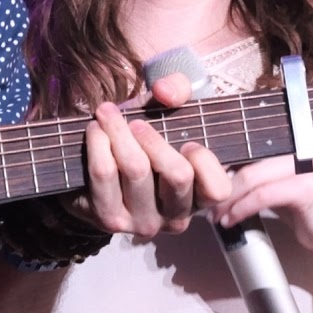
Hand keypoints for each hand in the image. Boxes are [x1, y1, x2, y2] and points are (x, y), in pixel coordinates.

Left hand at [64, 72, 231, 237]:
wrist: (95, 172)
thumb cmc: (142, 140)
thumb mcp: (167, 112)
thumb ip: (177, 90)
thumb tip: (165, 91)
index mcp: (198, 196)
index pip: (218, 190)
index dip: (205, 162)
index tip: (188, 142)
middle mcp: (176, 216)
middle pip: (177, 175)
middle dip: (154, 138)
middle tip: (135, 121)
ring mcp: (144, 222)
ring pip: (137, 169)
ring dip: (119, 132)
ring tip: (107, 114)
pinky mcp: (110, 219)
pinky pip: (104, 173)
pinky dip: (98, 143)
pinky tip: (94, 130)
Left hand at [213, 155, 312, 297]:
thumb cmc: (304, 210)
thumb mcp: (272, 188)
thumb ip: (250, 178)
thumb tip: (210, 177)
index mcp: (283, 145)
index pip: (243, 146)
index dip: (218, 163)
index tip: (201, 182)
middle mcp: (293, 149)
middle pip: (243, 161)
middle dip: (219, 186)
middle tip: (205, 204)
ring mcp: (301, 166)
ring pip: (251, 177)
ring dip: (227, 200)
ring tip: (216, 216)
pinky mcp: (307, 188)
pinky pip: (264, 195)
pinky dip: (242, 209)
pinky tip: (231, 221)